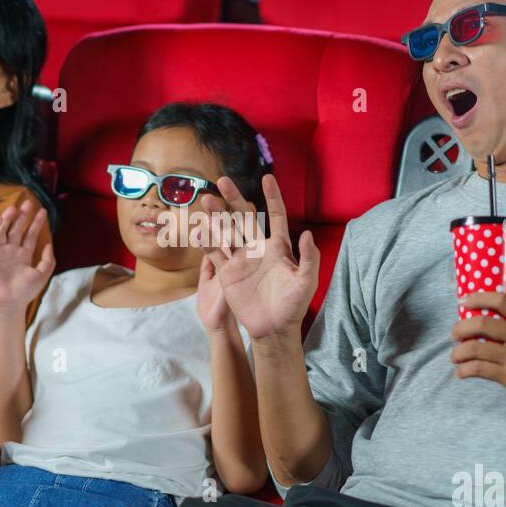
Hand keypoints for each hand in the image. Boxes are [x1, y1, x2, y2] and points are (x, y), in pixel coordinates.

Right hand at [0, 199, 52, 310]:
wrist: (10, 301)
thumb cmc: (25, 291)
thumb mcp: (42, 274)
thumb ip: (47, 259)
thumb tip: (49, 245)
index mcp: (23, 255)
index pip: (30, 235)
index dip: (36, 223)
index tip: (42, 212)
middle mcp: (11, 251)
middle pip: (17, 229)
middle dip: (22, 216)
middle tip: (28, 202)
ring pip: (3, 230)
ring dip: (8, 218)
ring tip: (15, 207)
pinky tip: (1, 218)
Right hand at [200, 173, 318, 341]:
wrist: (274, 328)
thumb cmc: (294, 305)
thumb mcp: (306, 281)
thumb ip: (308, 257)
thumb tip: (306, 233)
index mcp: (278, 246)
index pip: (275, 215)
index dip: (272, 196)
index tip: (267, 178)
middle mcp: (258, 248)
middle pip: (244, 217)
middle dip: (233, 199)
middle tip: (221, 180)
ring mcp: (241, 259)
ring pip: (226, 231)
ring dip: (216, 216)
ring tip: (205, 199)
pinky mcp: (227, 274)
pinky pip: (215, 254)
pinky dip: (206, 242)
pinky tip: (197, 229)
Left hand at [449, 291, 505, 415]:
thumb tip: (484, 322)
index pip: (501, 300)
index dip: (478, 298)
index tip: (463, 301)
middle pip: (482, 323)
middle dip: (460, 328)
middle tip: (454, 335)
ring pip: (475, 348)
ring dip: (458, 353)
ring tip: (455, 357)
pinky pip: (479, 369)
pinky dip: (464, 370)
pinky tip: (462, 372)